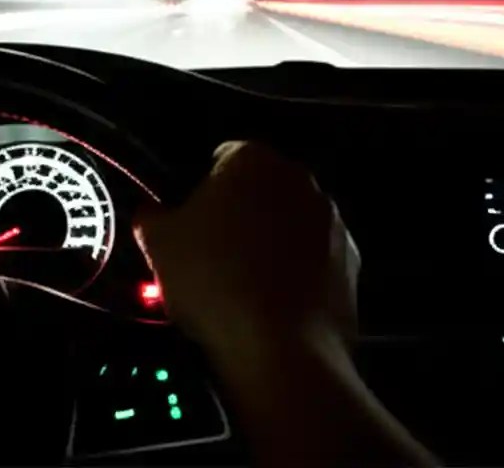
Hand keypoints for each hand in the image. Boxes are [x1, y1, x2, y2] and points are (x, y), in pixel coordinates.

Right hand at [135, 141, 359, 352]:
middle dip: (242, 213)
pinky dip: (299, 271)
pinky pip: (315, 257)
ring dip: (272, 241)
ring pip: (291, 223)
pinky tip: (278, 302)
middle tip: (215, 254)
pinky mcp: (352, 260)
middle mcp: (300, 179)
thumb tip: (153, 212)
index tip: (191, 225)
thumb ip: (152, 216)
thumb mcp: (158, 244)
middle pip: (261, 189)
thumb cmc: (213, 280)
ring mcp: (332, 219)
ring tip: (247, 284)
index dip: (202, 190)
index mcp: (252, 160)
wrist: (282, 346)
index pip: (222, 158)